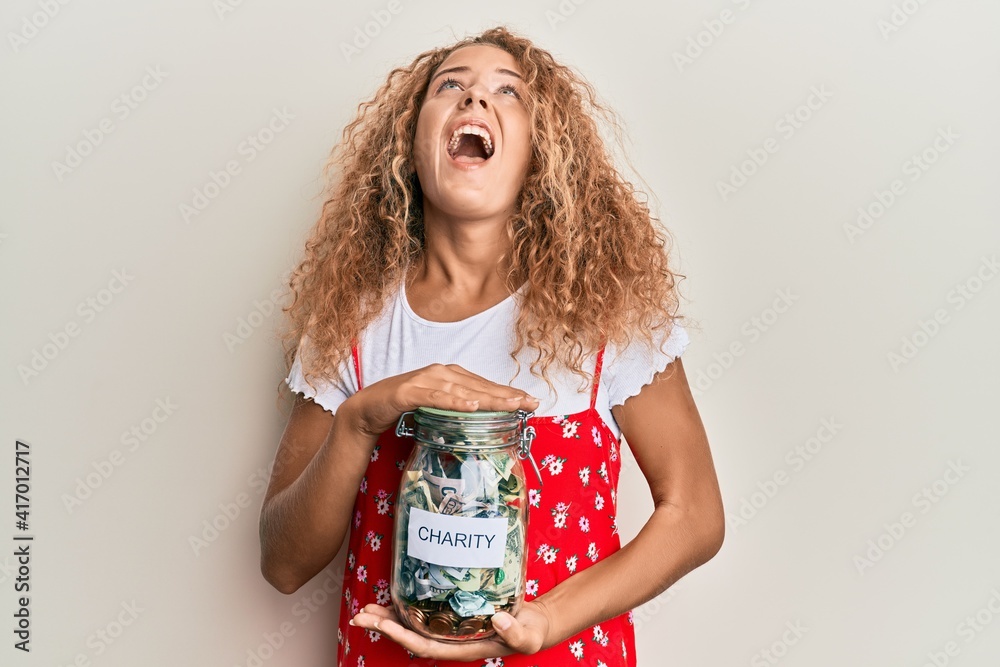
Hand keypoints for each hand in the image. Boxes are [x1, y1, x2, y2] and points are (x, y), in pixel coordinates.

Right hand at [341, 363, 540, 437]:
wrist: (368, 408)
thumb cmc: (405, 406)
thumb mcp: (438, 407)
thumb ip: (458, 408)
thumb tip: (484, 418)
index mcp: (450, 376)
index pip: (484, 385)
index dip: (507, 392)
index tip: (530, 401)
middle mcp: (441, 373)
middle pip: (479, 386)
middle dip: (506, 395)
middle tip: (530, 403)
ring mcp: (425, 380)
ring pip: (462, 390)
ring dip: (487, 398)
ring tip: (509, 405)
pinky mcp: (408, 391)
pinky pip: (435, 397)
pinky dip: (453, 401)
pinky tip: (470, 406)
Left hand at [349, 600, 552, 659]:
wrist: (535, 623)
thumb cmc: (531, 631)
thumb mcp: (528, 635)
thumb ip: (514, 632)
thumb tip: (498, 619)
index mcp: (463, 647)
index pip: (425, 645)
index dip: (401, 635)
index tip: (381, 624)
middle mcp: (451, 639)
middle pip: (410, 635)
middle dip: (384, 626)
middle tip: (360, 615)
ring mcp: (450, 628)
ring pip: (413, 624)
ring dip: (388, 617)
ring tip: (367, 608)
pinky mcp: (454, 613)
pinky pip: (424, 611)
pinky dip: (406, 605)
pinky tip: (395, 596)